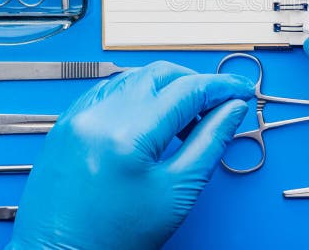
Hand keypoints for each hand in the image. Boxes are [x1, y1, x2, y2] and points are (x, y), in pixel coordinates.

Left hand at [6, 61, 253, 249]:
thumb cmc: (113, 238)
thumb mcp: (177, 192)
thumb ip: (210, 142)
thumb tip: (233, 110)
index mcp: (129, 134)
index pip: (188, 90)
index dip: (222, 87)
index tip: (241, 91)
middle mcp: (99, 116)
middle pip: (161, 75)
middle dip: (196, 84)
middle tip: (217, 106)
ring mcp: (78, 117)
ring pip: (135, 78)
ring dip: (166, 89)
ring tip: (183, 121)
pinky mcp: (66, 124)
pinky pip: (109, 91)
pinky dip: (137, 96)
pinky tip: (149, 120)